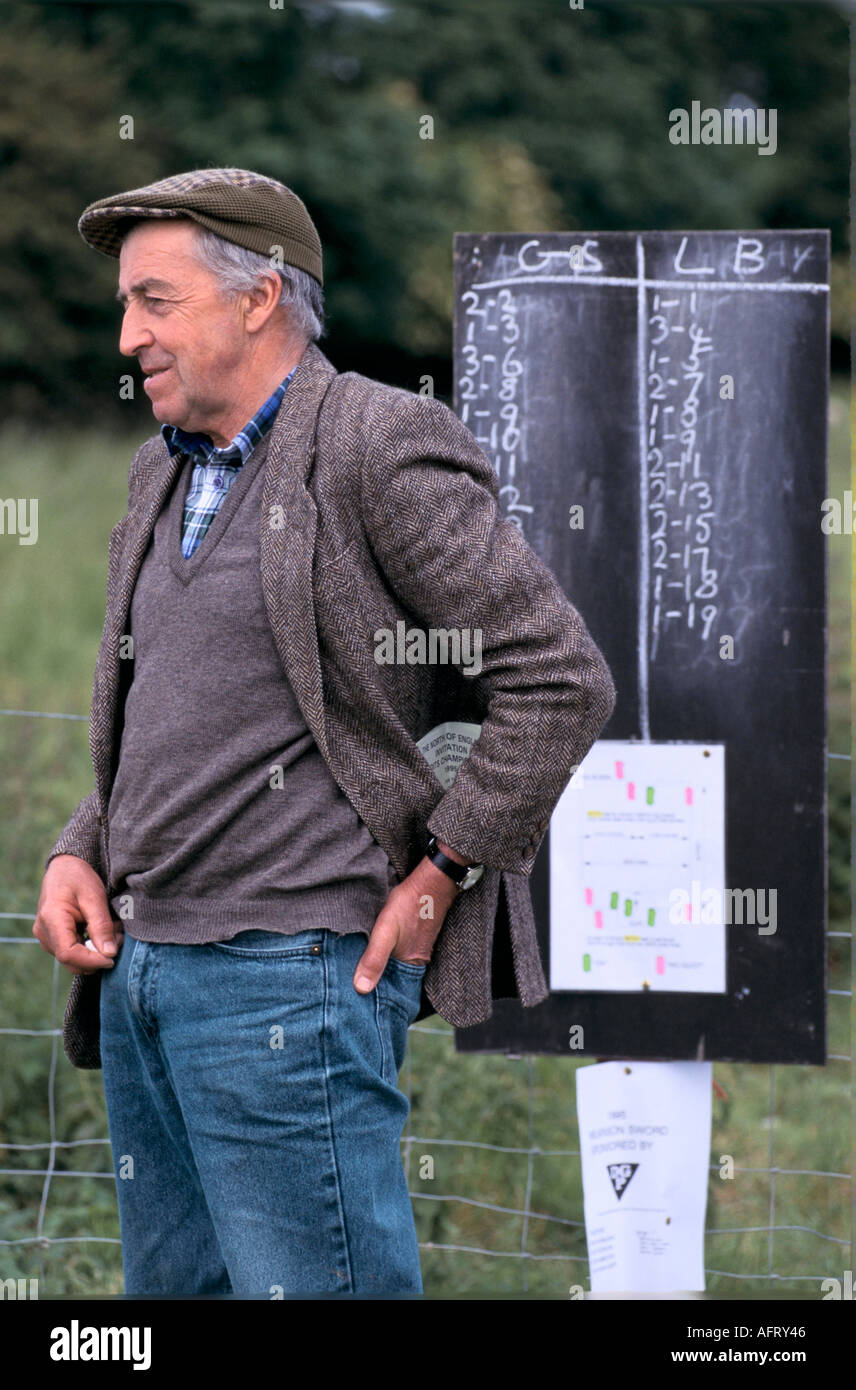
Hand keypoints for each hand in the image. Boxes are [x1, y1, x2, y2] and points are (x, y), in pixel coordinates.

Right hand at [32, 854, 123, 974]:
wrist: (65, 867)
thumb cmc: (78, 877)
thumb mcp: (94, 897)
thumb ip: (101, 926)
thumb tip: (109, 953)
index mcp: (51, 920)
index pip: (68, 954)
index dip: (92, 961)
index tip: (113, 958)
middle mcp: (44, 932)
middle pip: (70, 961)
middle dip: (97, 956)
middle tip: (118, 939)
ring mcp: (46, 936)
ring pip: (72, 959)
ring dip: (95, 952)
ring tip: (113, 932)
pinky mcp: (52, 937)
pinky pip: (71, 951)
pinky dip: (89, 947)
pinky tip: (103, 932)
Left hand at [353, 845, 463, 992]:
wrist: (432, 880)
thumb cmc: (409, 904)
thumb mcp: (385, 932)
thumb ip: (374, 959)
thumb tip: (361, 989)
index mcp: (412, 964)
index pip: (390, 989)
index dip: (374, 993)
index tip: (356, 998)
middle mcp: (418, 960)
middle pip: (393, 976)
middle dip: (376, 980)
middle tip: (353, 984)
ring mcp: (419, 946)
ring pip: (396, 962)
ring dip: (381, 965)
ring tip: (359, 968)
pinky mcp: (417, 934)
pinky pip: (400, 950)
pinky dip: (389, 952)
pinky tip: (377, 947)